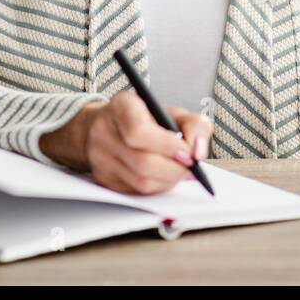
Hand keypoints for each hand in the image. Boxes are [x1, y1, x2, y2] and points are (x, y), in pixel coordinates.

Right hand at [39, 91, 212, 193]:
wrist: (110, 127)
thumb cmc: (146, 118)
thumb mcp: (173, 112)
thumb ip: (195, 125)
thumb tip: (199, 151)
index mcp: (122, 107)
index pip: (138, 131)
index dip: (167, 146)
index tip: (187, 153)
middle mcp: (104, 132)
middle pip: (142, 162)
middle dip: (174, 169)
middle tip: (191, 167)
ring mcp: (100, 158)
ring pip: (141, 182)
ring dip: (168, 180)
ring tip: (180, 171)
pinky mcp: (104, 179)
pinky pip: (136, 192)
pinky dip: (157, 187)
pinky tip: (164, 176)